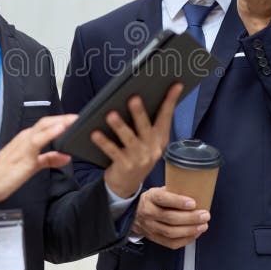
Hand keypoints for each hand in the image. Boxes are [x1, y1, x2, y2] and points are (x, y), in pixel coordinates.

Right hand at [0, 114, 76, 202]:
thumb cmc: (6, 174)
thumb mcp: (32, 165)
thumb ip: (49, 159)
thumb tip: (66, 157)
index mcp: (27, 139)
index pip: (47, 125)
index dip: (62, 121)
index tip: (76, 120)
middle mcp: (25, 137)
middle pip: (47, 122)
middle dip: (65, 118)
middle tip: (80, 117)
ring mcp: (24, 143)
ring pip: (44, 127)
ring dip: (60, 122)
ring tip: (74, 120)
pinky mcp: (23, 153)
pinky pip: (38, 140)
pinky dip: (50, 133)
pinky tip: (61, 130)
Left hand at [92, 83, 182, 197]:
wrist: (126, 185)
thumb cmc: (135, 154)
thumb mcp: (146, 140)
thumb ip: (146, 122)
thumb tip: (138, 95)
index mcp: (160, 138)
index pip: (167, 116)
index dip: (171, 100)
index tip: (176, 84)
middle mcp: (152, 148)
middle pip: (146, 127)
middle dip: (140, 112)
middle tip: (133, 97)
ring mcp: (139, 158)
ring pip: (129, 139)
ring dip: (119, 126)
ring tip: (110, 114)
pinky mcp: (125, 166)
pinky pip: (113, 151)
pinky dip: (103, 142)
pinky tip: (94, 133)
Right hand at [131, 187, 209, 248]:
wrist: (135, 215)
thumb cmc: (153, 201)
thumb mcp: (158, 191)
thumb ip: (172, 192)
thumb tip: (195, 192)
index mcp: (150, 198)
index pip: (163, 199)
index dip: (178, 202)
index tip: (193, 203)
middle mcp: (148, 213)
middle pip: (170, 218)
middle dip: (190, 218)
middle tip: (205, 215)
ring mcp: (150, 228)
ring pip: (171, 232)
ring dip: (190, 230)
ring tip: (203, 226)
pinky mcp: (155, 239)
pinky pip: (171, 243)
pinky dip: (185, 240)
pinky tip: (195, 233)